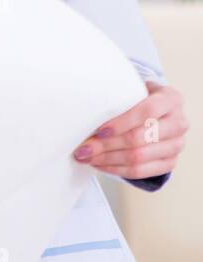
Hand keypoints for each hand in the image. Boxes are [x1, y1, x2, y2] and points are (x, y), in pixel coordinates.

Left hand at [72, 81, 187, 179]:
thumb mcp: (132, 89)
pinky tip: (99, 164)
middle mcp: (179, 122)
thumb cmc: (138, 99)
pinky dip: (116, 169)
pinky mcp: (170, 162)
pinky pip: (141, 172)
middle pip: (139, 138)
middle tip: (83, 148)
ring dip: (107, 159)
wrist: (157, 112)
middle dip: (106, 145)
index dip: (121, 122)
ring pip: (139, 158)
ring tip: (86, 157)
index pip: (147, 112)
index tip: (99, 130)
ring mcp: (177, 145)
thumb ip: (117, 95)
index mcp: (171, 99)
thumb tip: (84, 108)